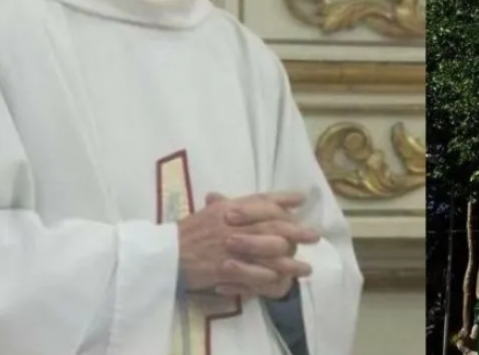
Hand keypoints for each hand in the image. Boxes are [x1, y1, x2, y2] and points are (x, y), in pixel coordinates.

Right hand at [176, 191, 318, 298]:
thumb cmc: (187, 232)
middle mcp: (232, 224)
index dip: (283, 199)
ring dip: (290, 261)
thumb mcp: (210, 212)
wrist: (163, 254)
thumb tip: (255, 197)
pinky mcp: (224, 269)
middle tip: (314, 236)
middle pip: (271, 225)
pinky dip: (269, 277)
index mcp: (229, 208)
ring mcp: (229, 247)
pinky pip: (253, 273)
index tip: (303, 199)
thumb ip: (232, 204)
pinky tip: (282, 281)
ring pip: (267, 252)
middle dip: (296, 231)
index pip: (261, 200)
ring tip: (306, 268)